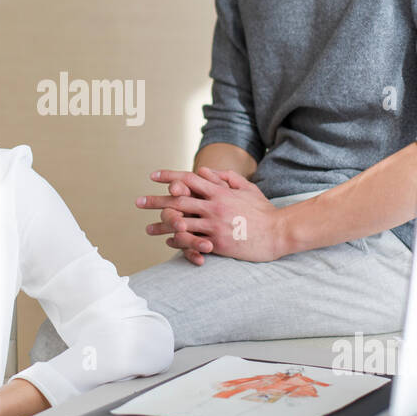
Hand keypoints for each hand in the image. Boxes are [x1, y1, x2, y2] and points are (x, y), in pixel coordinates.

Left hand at [138, 167, 285, 264]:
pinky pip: (192, 241)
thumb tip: (204, 173)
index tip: (152, 176)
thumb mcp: (247, 188)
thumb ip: (225, 179)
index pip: (188, 179)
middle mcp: (214, 206)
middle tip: (138, 202)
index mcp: (219, 191)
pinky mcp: (217, 242)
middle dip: (156, 201)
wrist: (278, 233)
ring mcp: (214, 225)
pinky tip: (168, 242)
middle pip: (178, 200)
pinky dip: (178, 241)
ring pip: (181, 223)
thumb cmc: (263, 211)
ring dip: (162, 225)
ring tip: (148, 228)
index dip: (169, 176)